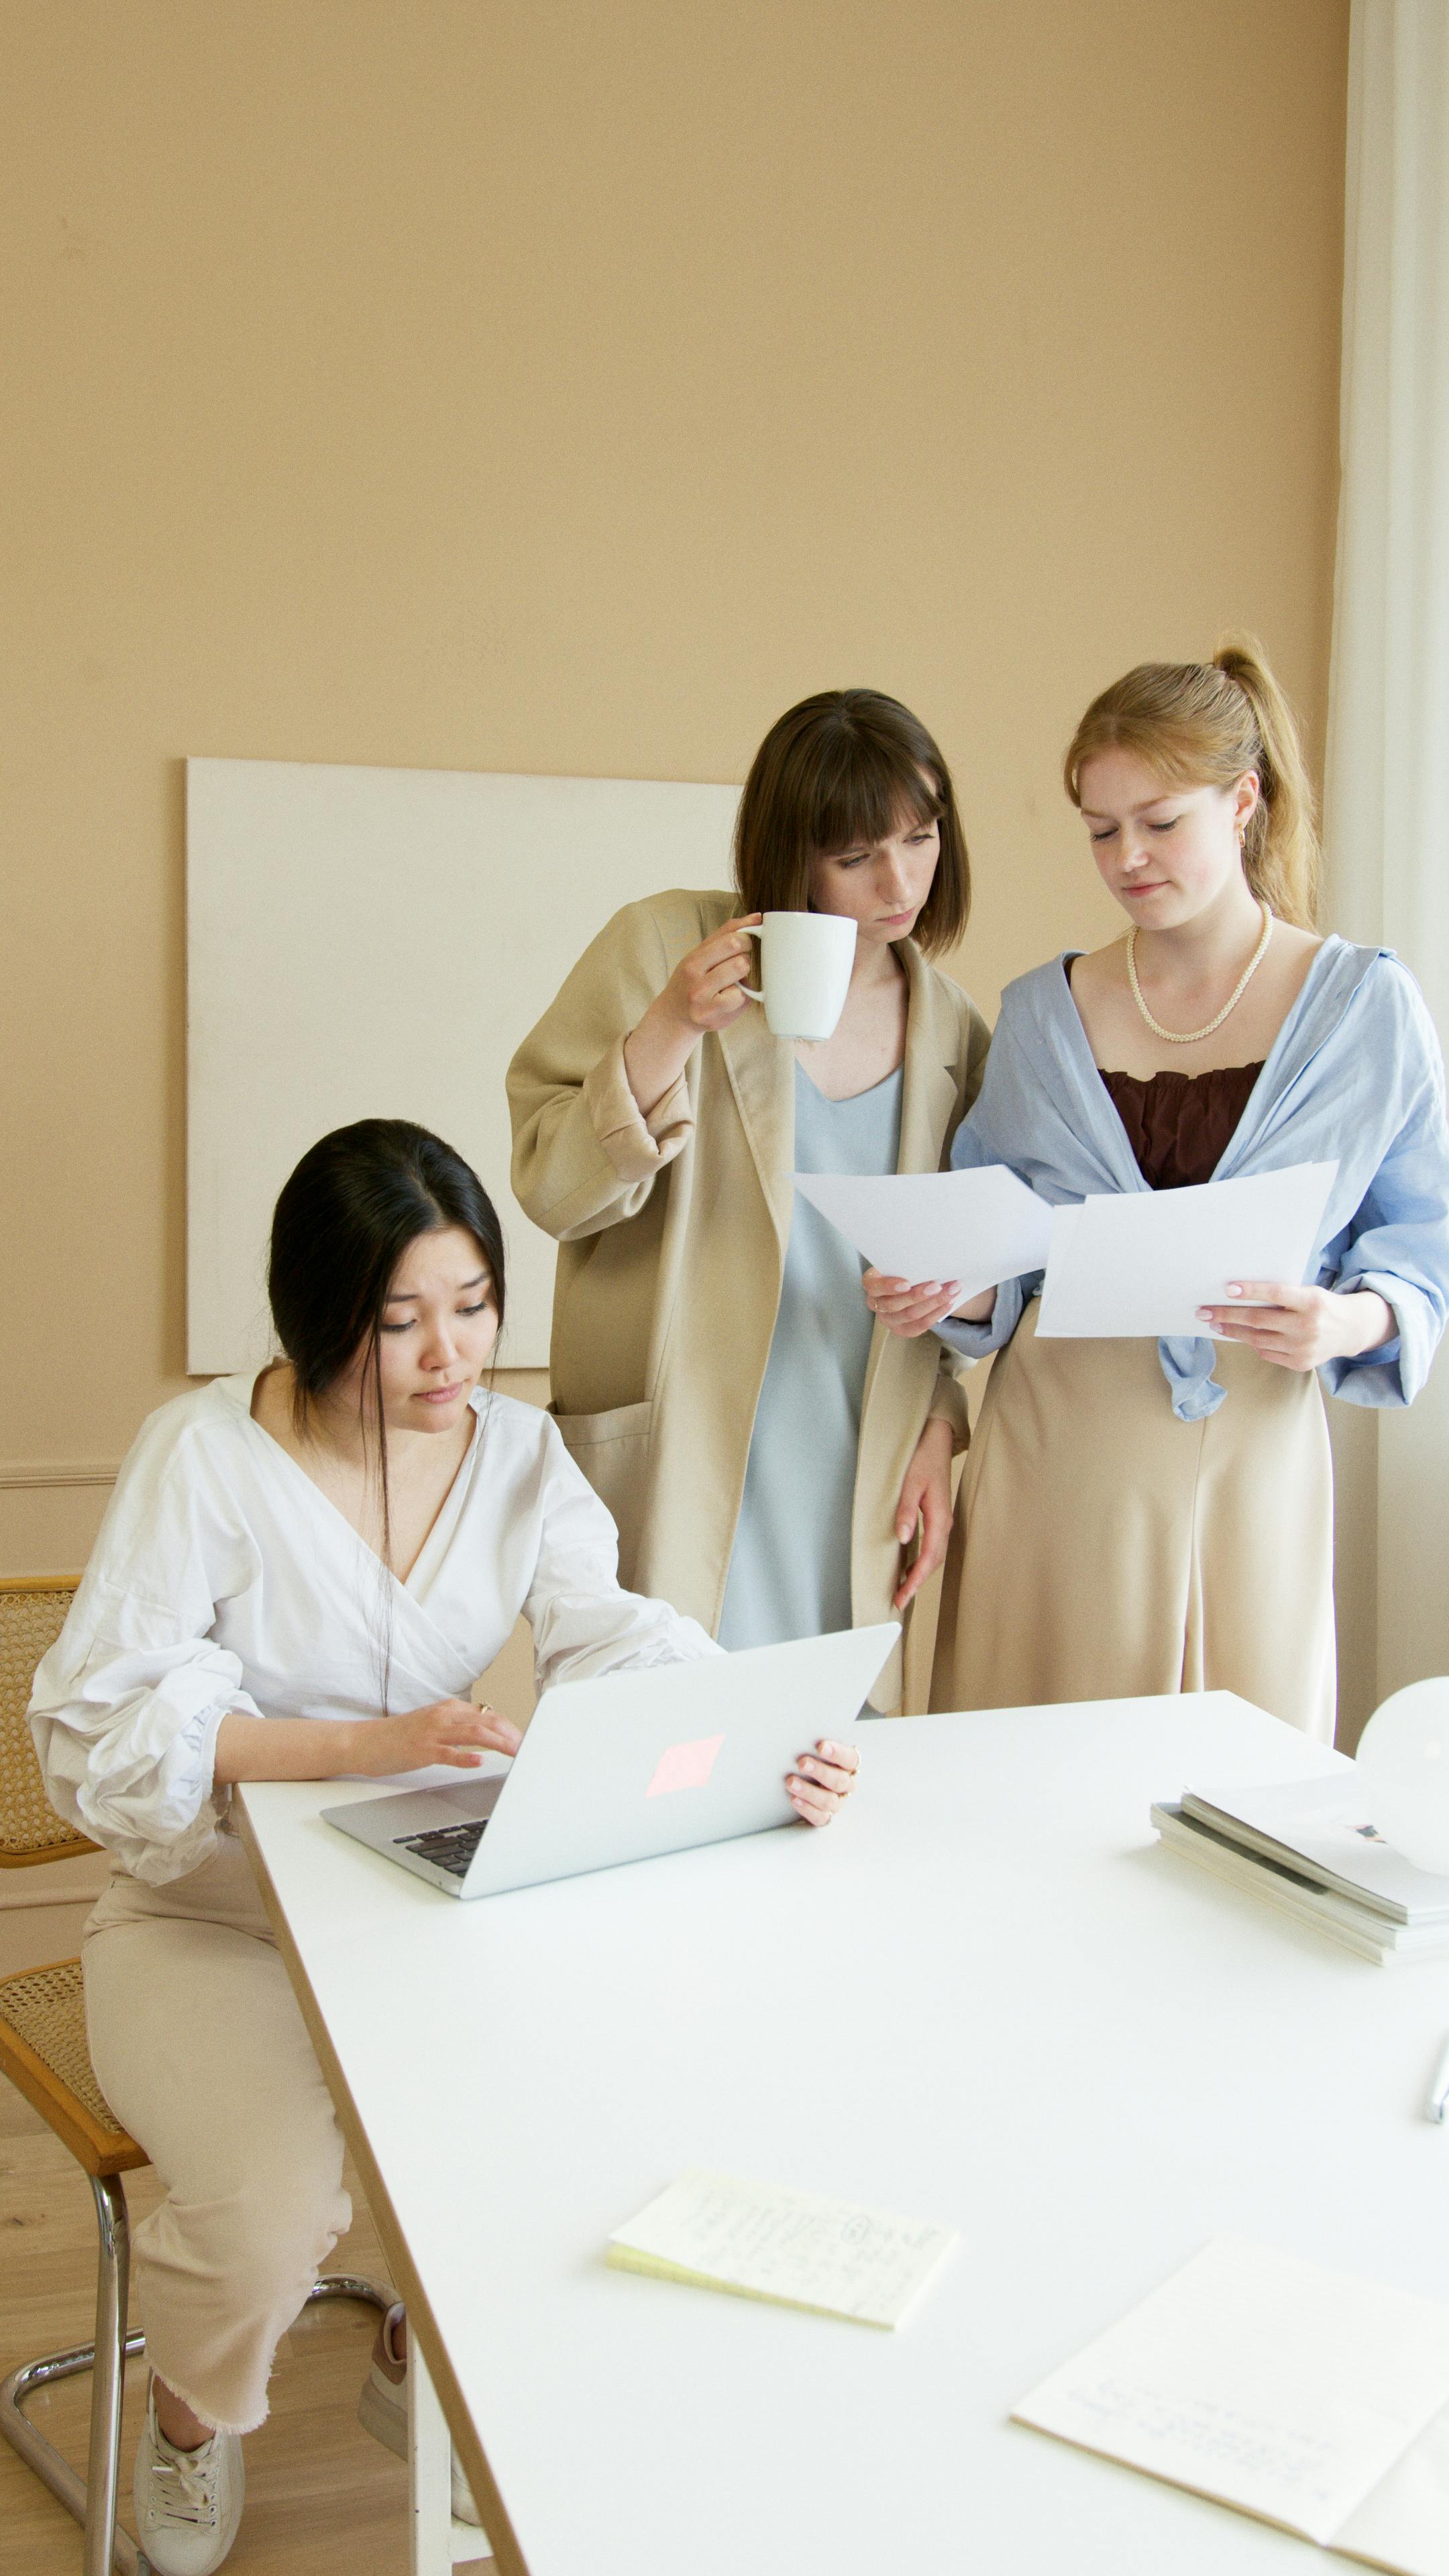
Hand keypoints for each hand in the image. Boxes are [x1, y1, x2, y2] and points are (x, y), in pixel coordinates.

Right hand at [351, 1699, 521, 1776]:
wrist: (365, 1741)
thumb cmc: (400, 1736)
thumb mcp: (434, 1724)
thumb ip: (459, 1726)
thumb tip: (488, 1733)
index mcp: (449, 1708)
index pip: (489, 1715)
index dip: (511, 1727)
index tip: (526, 1739)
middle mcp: (444, 1715)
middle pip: (488, 1721)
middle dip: (512, 1735)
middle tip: (529, 1748)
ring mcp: (433, 1732)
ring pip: (474, 1733)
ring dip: (499, 1743)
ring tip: (517, 1752)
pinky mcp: (421, 1750)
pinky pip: (448, 1752)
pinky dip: (466, 1756)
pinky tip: (480, 1761)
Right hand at [648, 916, 763, 1039]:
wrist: (674, 1014)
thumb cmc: (691, 979)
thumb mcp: (700, 952)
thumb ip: (727, 933)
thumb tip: (756, 918)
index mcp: (693, 963)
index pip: (731, 941)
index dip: (745, 939)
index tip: (742, 943)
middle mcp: (697, 985)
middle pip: (741, 962)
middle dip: (745, 958)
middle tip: (738, 962)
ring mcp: (707, 1006)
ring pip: (744, 983)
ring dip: (743, 979)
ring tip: (731, 981)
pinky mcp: (719, 1020)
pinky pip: (744, 1000)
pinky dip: (741, 996)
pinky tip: (729, 997)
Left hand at [787, 1738, 860, 1826]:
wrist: (805, 1780)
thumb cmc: (812, 1758)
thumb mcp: (815, 1749)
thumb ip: (813, 1742)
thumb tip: (796, 1729)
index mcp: (848, 1765)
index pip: (849, 1758)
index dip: (837, 1753)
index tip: (821, 1746)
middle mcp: (846, 1784)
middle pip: (838, 1781)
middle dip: (820, 1772)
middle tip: (802, 1763)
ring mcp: (837, 1802)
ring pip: (828, 1800)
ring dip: (809, 1791)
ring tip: (791, 1783)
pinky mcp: (825, 1816)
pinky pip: (820, 1817)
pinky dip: (807, 1809)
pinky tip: (794, 1799)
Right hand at [863, 1269, 995, 1337]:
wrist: (911, 1282)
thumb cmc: (904, 1268)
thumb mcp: (900, 1262)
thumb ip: (907, 1261)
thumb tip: (930, 1254)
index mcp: (871, 1283)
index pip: (874, 1287)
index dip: (889, 1286)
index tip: (907, 1283)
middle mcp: (876, 1304)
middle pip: (894, 1304)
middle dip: (918, 1295)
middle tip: (938, 1286)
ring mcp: (888, 1320)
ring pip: (910, 1315)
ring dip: (934, 1303)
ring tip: (952, 1291)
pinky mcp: (902, 1330)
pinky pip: (920, 1326)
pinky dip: (936, 1314)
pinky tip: (949, 1303)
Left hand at [892, 1417, 954, 1611]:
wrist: (935, 1439)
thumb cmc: (922, 1459)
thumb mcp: (910, 1483)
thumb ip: (906, 1511)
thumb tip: (902, 1538)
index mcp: (940, 1518)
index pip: (928, 1558)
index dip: (915, 1580)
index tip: (902, 1596)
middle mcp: (944, 1522)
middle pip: (933, 1561)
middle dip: (917, 1582)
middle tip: (899, 1600)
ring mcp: (942, 1520)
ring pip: (934, 1555)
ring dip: (920, 1573)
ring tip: (904, 1588)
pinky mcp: (937, 1516)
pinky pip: (932, 1545)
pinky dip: (922, 1560)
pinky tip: (910, 1565)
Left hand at [1195, 1282, 1394, 1370]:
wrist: (1351, 1330)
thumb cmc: (1321, 1305)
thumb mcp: (1308, 1293)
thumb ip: (1282, 1296)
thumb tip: (1239, 1295)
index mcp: (1311, 1302)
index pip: (1275, 1294)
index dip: (1251, 1291)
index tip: (1227, 1288)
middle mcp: (1307, 1326)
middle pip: (1258, 1320)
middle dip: (1227, 1315)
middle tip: (1204, 1311)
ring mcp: (1303, 1348)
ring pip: (1258, 1340)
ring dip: (1233, 1331)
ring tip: (1216, 1324)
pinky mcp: (1300, 1363)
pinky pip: (1267, 1353)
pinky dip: (1254, 1343)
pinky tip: (1244, 1336)